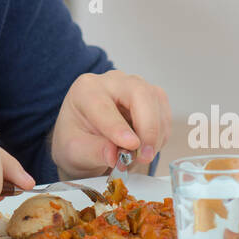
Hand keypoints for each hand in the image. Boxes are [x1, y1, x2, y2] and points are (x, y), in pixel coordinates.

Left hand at [51, 71, 170, 178]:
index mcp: (85, 90)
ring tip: (141, 157)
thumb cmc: (78, 139)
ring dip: (155, 134)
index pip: (103, 105)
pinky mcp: (150, 96)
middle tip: (144, 156)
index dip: (118, 127)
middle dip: (147, 127)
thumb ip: (93, 152)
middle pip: (139, 93)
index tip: (131, 145)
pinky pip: (163, 112)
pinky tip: (146, 148)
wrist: (87, 137)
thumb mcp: (75, 150)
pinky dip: (160, 134)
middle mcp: (111, 81)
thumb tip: (114, 155)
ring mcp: (133, 85)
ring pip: (156, 101)